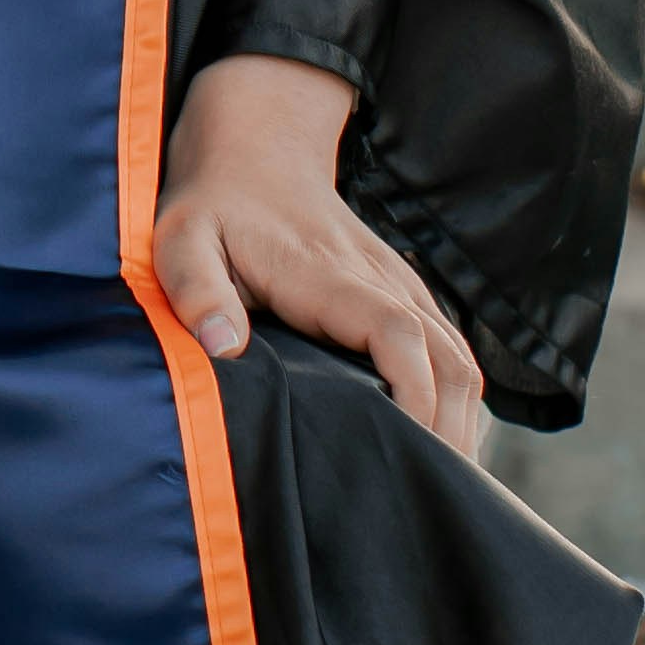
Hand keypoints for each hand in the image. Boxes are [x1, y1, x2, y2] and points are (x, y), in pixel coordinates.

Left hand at [155, 52, 484, 456]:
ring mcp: (400, 285)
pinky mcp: (404, 293)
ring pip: (461, 359)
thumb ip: (198, 290)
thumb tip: (226, 348)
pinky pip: (451, 351)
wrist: (256, 147)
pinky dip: (456, 401)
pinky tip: (439, 445)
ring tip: (436, 485)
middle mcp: (380, 280)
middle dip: (449, 432)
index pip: (398, 334)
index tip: (402, 449)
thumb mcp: (183, 240)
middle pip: (449, 360)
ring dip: (460, 422)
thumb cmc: (215, 204)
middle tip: (424, 496)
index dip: (413, 396)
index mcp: (329, 275)